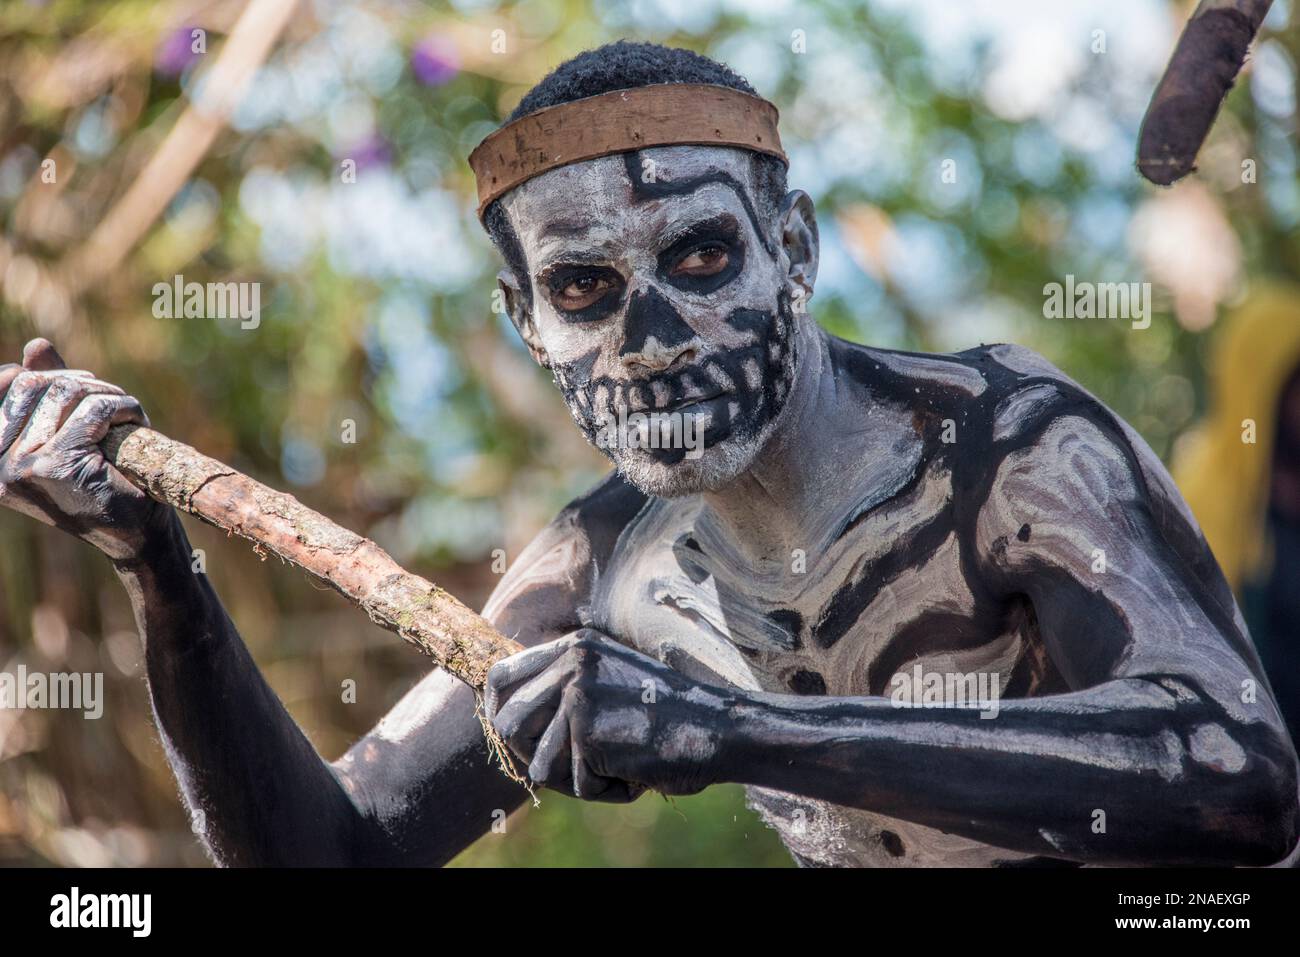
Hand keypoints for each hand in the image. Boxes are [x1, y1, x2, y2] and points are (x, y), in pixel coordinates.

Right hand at [0, 338, 169, 560]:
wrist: (139, 536)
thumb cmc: (106, 485)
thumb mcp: (69, 435)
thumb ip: (49, 393)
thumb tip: (37, 345)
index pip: (6, 384)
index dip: (47, 374)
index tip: (81, 387)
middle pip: (36, 384)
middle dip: (80, 382)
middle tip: (111, 399)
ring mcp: (24, 465)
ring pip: (66, 394)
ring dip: (106, 394)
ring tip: (124, 412)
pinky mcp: (58, 464)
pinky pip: (93, 410)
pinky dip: (122, 407)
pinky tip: (136, 422)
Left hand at [484, 629, 729, 800]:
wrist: (718, 727)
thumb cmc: (670, 713)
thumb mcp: (613, 681)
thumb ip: (567, 688)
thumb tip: (507, 718)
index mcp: (576, 646)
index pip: (503, 674)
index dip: (497, 711)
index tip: (511, 736)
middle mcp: (572, 663)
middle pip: (508, 722)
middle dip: (532, 754)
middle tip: (572, 766)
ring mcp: (578, 695)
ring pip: (538, 763)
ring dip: (576, 777)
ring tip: (615, 764)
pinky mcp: (588, 731)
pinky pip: (575, 784)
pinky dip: (605, 790)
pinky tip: (636, 770)